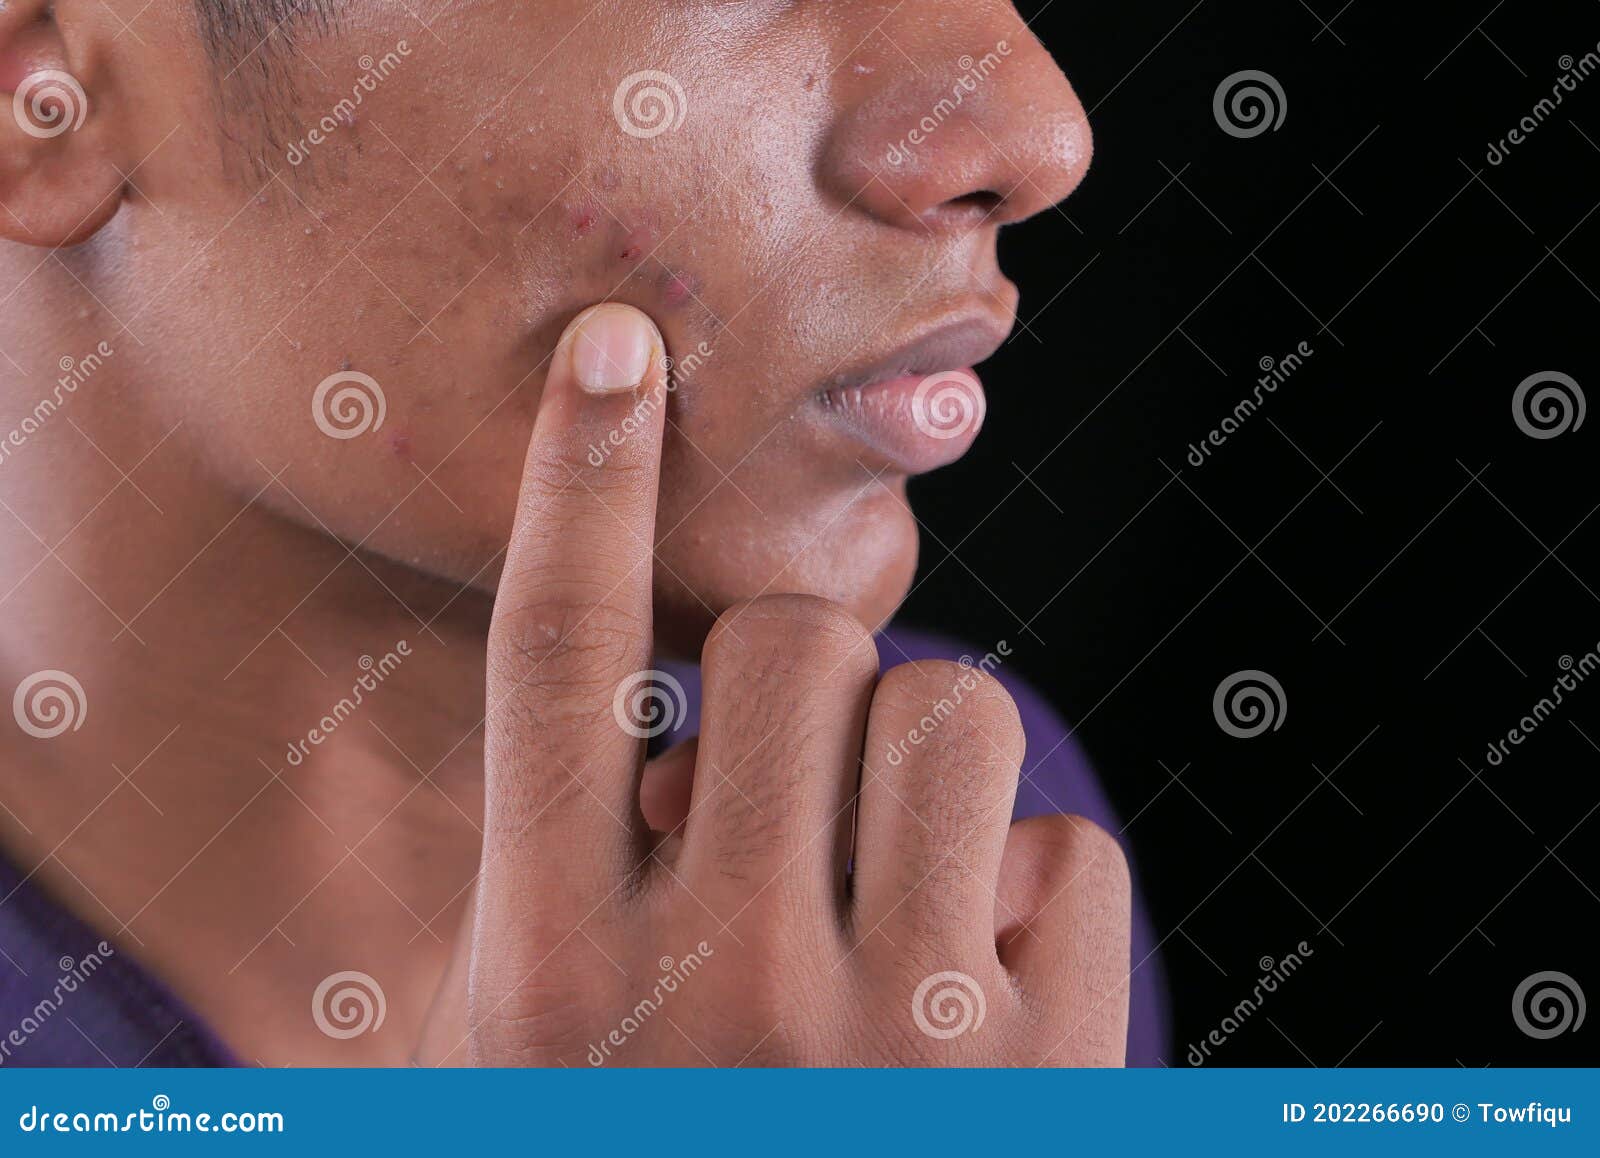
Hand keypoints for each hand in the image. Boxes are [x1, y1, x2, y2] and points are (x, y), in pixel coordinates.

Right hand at [418, 303, 1131, 1065]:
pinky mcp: (1053, 1075)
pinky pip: (1070, 843)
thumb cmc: (639, 1149)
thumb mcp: (519, 1064)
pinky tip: (973, 993)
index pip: (554, 667)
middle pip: (787, 646)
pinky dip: (1025, 894)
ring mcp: (903, 1042)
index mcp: (553, 983)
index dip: (581, 486)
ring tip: (877, 884)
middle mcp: (718, 995)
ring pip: (946, 711)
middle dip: (792, 688)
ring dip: (911, 769)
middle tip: (780, 793)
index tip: (614, 350)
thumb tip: (645, 736)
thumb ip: (555, 896)